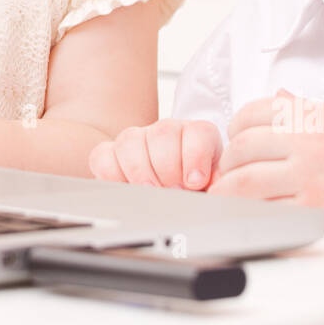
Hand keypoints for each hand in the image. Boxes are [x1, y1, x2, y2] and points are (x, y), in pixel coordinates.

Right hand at [87, 119, 221, 189]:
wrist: (178, 193)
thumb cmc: (198, 192)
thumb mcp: (216, 189)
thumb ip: (220, 187)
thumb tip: (217, 192)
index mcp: (199, 135)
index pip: (198, 133)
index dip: (195, 157)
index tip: (195, 181)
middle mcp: (168, 131)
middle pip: (162, 134)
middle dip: (168, 169)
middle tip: (173, 190)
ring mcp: (139, 139)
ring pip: (131, 141)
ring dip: (141, 172)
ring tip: (151, 191)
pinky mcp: (113, 152)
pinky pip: (103, 155)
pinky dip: (112, 174)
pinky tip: (127, 187)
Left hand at [207, 89, 323, 244]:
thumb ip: (304, 109)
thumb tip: (277, 96)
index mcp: (310, 116)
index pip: (250, 113)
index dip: (235, 127)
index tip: (236, 139)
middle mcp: (306, 142)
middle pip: (242, 148)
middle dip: (228, 162)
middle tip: (228, 172)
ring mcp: (308, 177)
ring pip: (246, 182)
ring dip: (230, 190)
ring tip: (230, 195)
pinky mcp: (314, 211)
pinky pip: (268, 211)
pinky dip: (252, 213)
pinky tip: (251, 214)